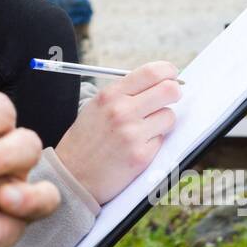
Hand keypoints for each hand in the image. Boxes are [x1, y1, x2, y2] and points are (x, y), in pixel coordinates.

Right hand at [53, 61, 181, 204]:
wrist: (72, 175)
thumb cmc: (86, 140)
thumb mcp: (96, 107)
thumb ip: (124, 94)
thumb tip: (159, 83)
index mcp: (110, 95)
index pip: (151, 72)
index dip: (168, 71)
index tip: (171, 75)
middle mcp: (121, 111)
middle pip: (169, 90)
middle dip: (174, 93)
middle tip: (170, 98)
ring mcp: (132, 134)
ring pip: (169, 116)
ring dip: (162, 122)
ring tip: (144, 129)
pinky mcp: (141, 156)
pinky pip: (162, 140)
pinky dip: (153, 142)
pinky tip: (136, 147)